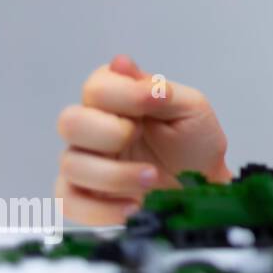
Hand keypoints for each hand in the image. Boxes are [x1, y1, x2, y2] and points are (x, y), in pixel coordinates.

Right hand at [53, 54, 230, 224]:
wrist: (205, 186)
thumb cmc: (196, 143)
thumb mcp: (190, 108)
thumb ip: (157, 89)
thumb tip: (121, 64)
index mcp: (115, 98)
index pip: (95, 87)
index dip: (124, 95)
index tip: (156, 101)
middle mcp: (93, 127)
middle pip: (69, 122)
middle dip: (111, 133)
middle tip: (141, 138)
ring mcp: (84, 163)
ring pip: (71, 164)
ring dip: (115, 174)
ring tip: (151, 177)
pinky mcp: (83, 197)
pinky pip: (68, 203)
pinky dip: (101, 209)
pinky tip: (133, 206)